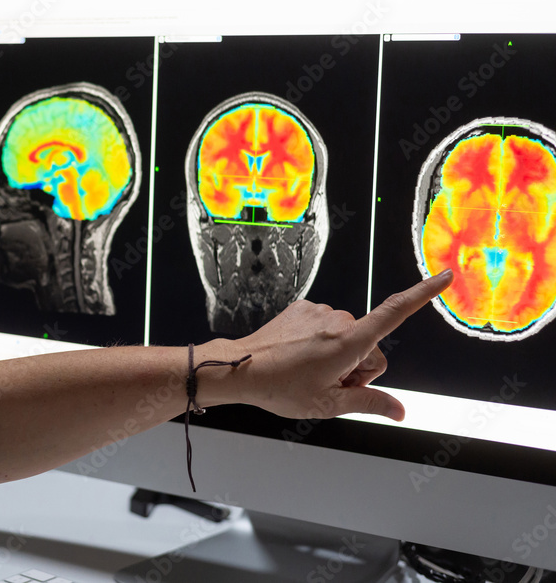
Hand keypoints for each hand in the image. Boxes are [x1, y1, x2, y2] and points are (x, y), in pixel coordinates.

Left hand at [201, 270, 453, 420]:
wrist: (241, 369)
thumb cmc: (281, 387)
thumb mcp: (330, 404)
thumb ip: (370, 403)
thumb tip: (399, 411)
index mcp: (350, 342)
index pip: (396, 312)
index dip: (423, 294)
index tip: (445, 276)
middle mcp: (338, 320)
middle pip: (370, 347)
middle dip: (358, 367)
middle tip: (328, 383)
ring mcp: (320, 311)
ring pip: (348, 337)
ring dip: (338, 355)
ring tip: (309, 371)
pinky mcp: (304, 308)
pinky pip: (326, 327)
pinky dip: (320, 341)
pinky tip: (300, 355)